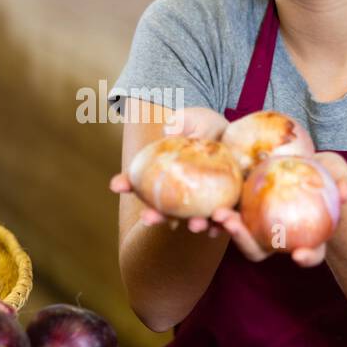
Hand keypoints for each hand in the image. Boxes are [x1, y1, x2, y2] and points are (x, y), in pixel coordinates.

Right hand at [109, 106, 231, 234]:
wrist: (230, 133)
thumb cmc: (203, 124)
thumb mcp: (190, 119)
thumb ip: (179, 124)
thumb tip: (168, 130)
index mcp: (162, 175)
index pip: (139, 182)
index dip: (126, 184)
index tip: (115, 185)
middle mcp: (177, 194)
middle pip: (164, 211)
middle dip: (156, 218)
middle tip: (147, 219)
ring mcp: (200, 203)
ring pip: (193, 220)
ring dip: (192, 225)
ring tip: (196, 225)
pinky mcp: (225, 206)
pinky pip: (222, 220)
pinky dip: (220, 226)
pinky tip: (218, 227)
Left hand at [210, 152, 346, 266]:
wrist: (305, 167)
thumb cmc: (327, 174)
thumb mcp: (339, 174)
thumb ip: (344, 184)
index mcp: (307, 237)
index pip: (310, 254)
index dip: (306, 257)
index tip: (299, 255)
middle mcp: (277, 238)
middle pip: (260, 251)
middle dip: (245, 243)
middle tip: (233, 226)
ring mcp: (257, 227)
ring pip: (238, 236)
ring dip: (224, 229)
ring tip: (215, 214)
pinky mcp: (242, 211)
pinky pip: (227, 214)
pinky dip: (215, 213)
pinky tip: (206, 202)